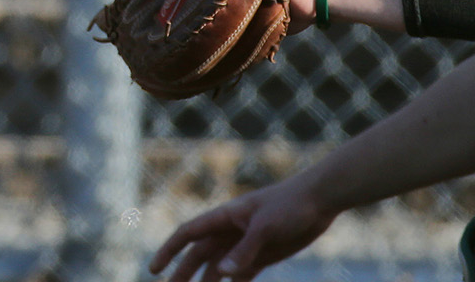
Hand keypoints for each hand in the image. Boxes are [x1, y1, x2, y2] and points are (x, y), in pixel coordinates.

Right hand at [149, 171, 335, 281]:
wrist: (319, 200)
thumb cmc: (290, 205)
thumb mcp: (266, 226)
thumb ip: (245, 250)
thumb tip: (223, 274)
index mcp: (225, 217)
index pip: (188, 234)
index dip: (169, 251)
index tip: (155, 270)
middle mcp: (230, 231)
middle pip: (199, 255)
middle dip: (183, 273)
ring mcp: (245, 244)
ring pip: (218, 267)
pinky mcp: (262, 255)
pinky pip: (241, 274)